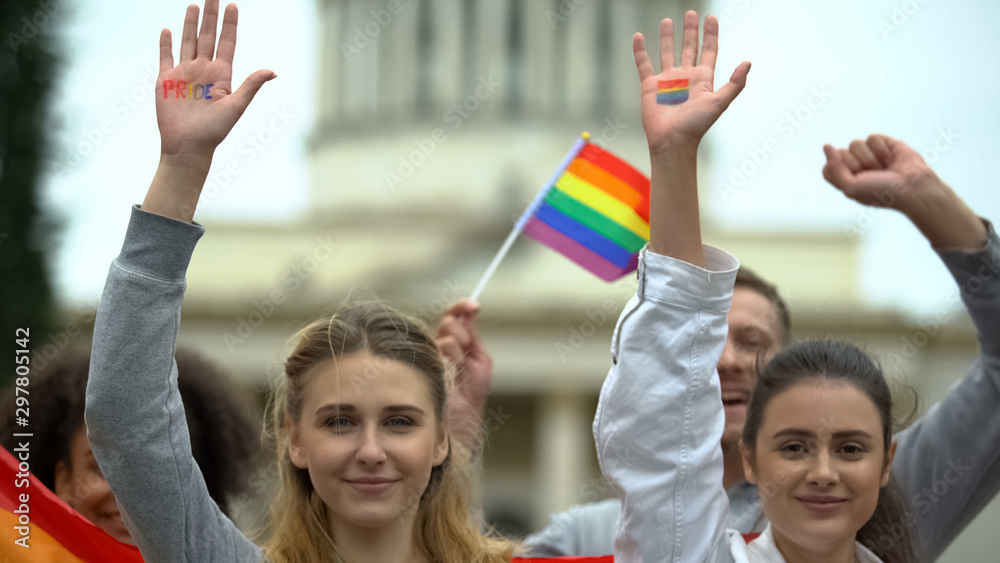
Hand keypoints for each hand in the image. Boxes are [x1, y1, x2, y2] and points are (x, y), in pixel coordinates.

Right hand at [156, 0, 274, 157]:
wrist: (188, 147)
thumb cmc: (214, 131)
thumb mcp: (236, 106)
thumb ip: (251, 85)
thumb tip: (272, 71)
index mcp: (221, 75)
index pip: (227, 42)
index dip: (230, 24)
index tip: (233, 5)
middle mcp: (203, 70)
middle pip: (208, 36)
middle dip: (210, 16)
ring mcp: (184, 74)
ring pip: (188, 42)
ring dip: (190, 24)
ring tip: (193, 5)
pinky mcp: (165, 80)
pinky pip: (166, 57)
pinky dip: (165, 44)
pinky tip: (168, 30)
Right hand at [437, 300, 491, 450]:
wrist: (460, 420)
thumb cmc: (471, 395)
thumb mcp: (480, 361)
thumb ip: (474, 336)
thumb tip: (471, 311)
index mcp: (454, 342)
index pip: (454, 316)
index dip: (462, 307)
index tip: (474, 305)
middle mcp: (439, 345)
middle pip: (450, 321)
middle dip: (464, 332)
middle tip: (468, 350)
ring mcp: (429, 353)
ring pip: (446, 334)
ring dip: (459, 349)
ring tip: (460, 368)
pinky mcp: (422, 362)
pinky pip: (439, 346)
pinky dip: (452, 356)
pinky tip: (451, 371)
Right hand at [633, 11, 749, 155]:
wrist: (672, 140)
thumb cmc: (696, 125)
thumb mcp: (720, 102)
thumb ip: (735, 83)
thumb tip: (748, 62)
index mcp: (702, 79)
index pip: (709, 50)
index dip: (711, 34)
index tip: (711, 18)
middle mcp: (685, 77)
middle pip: (689, 47)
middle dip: (691, 31)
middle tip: (691, 13)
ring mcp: (667, 80)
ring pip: (666, 52)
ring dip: (667, 37)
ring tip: (667, 21)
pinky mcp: (650, 85)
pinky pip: (643, 64)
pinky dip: (640, 50)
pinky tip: (638, 36)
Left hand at [823, 134, 986, 247]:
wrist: (912, 187)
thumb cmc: (881, 192)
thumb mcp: (850, 188)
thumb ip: (833, 169)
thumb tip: (826, 145)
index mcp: (844, 179)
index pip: (827, 168)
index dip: (839, 172)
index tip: (855, 181)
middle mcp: (855, 165)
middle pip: (840, 154)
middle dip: (856, 165)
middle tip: (872, 176)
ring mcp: (869, 154)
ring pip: (855, 144)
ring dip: (870, 159)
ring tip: (883, 168)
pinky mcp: (884, 143)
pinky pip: (872, 138)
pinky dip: (881, 150)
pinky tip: (891, 159)